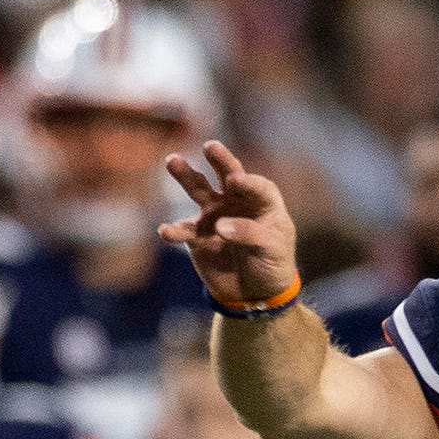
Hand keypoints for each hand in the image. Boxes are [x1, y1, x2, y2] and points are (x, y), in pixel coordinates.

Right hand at [159, 142, 299, 309]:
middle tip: (210, 146)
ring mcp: (214, 215)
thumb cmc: (273, 264)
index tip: (236, 181)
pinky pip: (183, 230)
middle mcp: (236, 201)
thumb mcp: (272, 250)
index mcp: (262, 201)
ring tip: (172, 161)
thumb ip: (250, 234)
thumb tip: (220, 226)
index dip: (247, 182)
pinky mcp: (197, 235)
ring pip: (198, 190)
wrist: (256, 292)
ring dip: (185, 176)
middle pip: (227, 175)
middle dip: (219, 159)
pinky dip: (174, 231)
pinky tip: (166, 231)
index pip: (256, 186)